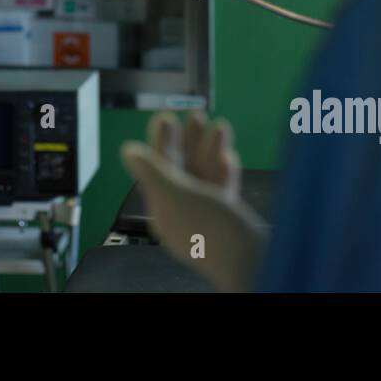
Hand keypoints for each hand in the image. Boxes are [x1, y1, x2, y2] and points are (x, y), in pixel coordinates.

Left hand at [121, 112, 266, 291]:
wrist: (252, 263)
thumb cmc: (212, 231)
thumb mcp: (174, 194)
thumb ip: (151, 171)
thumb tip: (129, 151)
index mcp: (164, 208)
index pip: (158, 169)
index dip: (162, 141)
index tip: (167, 117)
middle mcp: (182, 213)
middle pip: (182, 170)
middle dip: (188, 142)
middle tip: (196, 117)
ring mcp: (206, 217)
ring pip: (204, 176)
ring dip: (210, 149)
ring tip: (219, 126)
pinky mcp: (228, 220)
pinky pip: (222, 189)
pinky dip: (225, 171)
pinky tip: (230, 157)